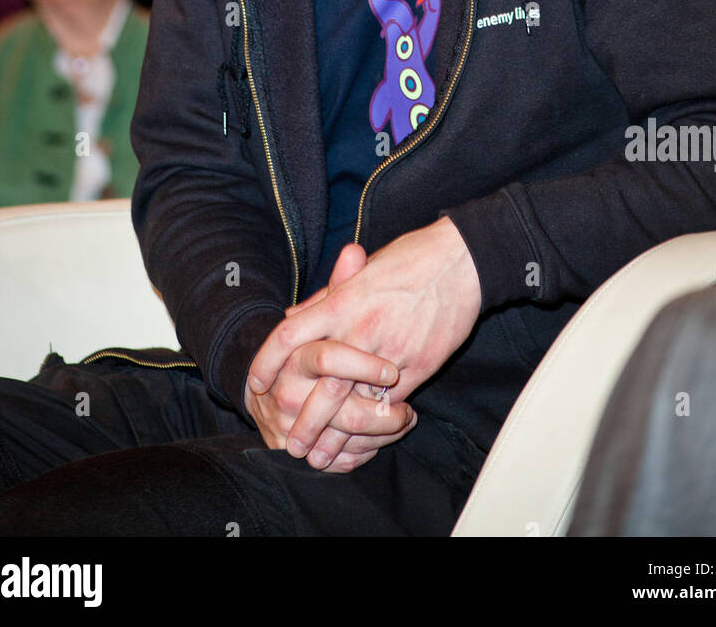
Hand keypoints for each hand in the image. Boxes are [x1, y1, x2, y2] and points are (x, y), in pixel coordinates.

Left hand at [248, 217, 480, 465]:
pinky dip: (377, 426)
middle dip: (304, 422)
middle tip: (291, 445)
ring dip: (338, 436)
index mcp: (342, 301)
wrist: (460, 260)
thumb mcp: (361, 272)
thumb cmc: (409, 259)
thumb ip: (326, 299)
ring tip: (323, 457)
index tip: (255, 384)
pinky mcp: (420, 365)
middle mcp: (360, 329)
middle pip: (322, 386)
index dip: (266, 362)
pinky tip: (366, 442)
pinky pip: (392, 403)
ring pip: (357, 404)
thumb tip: (293, 317)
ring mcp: (391, 350)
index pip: (289, 335)